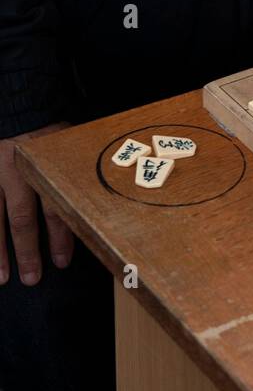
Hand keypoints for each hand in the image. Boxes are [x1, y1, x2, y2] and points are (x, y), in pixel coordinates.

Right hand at [0, 123, 73, 285]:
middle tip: (32, 279)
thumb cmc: (48, 136)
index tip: (62, 262)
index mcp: (45, 166)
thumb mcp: (68, 147)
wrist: (17, 112)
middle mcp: (18, 171)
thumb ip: (76, 176)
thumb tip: (104, 208)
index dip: (59, 235)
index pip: (55, 204)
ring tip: (2, 277)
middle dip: (28, 251)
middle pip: (23, 217)